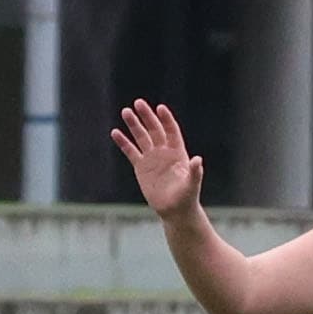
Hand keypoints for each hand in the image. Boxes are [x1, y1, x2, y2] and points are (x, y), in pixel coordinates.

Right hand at [111, 102, 204, 219]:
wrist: (174, 210)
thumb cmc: (186, 198)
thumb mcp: (192, 185)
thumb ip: (194, 172)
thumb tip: (198, 159)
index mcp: (178, 152)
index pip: (171, 131)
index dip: (166, 120)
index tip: (160, 108)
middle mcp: (164, 151)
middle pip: (154, 129)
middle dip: (146, 116)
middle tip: (138, 103)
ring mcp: (152, 158)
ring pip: (141, 137)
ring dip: (134, 125)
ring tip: (125, 111)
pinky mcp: (141, 167)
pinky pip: (131, 151)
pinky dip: (123, 142)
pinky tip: (115, 132)